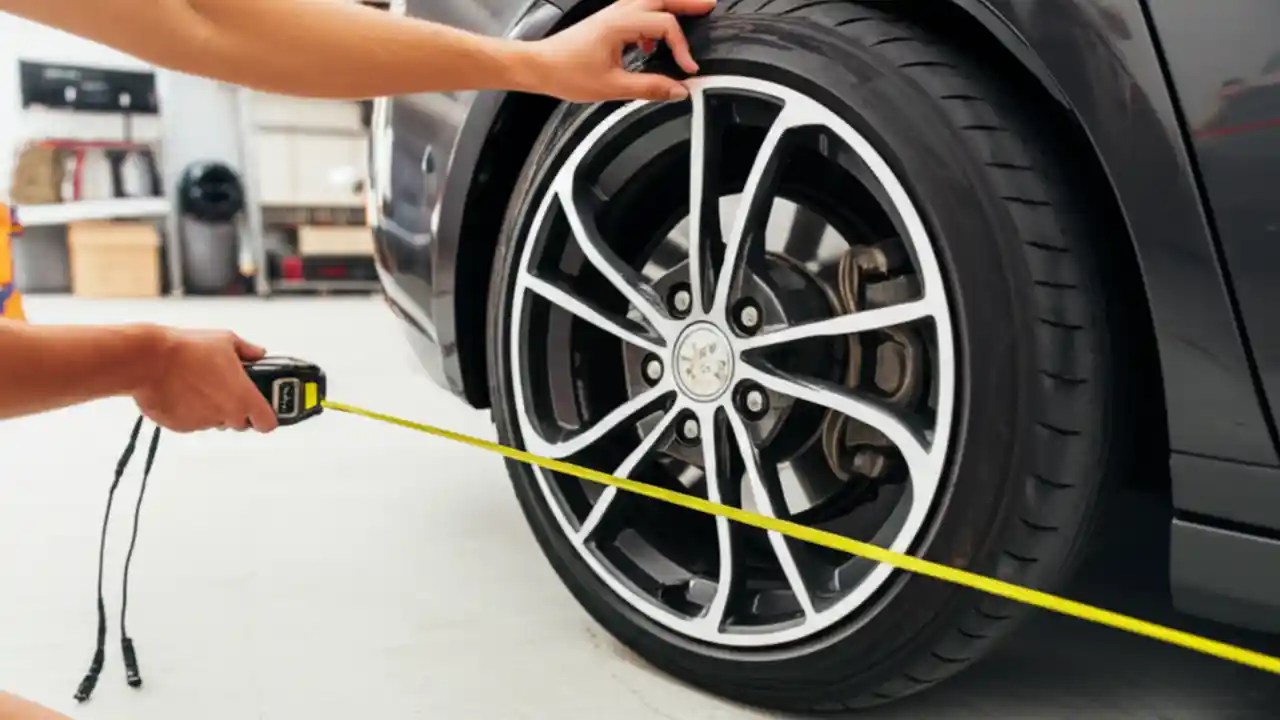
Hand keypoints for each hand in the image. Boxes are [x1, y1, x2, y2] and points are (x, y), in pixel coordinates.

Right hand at [132, 328, 278, 433]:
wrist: (148, 360)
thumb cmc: (187, 350)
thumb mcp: (226, 340)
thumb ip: (249, 350)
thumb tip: (258, 352)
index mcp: (243, 398)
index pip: (268, 424)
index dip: (267, 416)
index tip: (262, 408)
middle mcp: (225, 415)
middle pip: (241, 422)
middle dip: (237, 409)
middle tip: (226, 387)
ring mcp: (202, 423)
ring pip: (215, 421)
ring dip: (213, 408)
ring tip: (200, 383)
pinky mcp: (180, 427)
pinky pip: (192, 422)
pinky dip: (191, 410)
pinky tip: (183, 390)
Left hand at [524, 0, 714, 102]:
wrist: (538, 67)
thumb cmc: (566, 72)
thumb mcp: (611, 88)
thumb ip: (648, 88)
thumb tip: (677, 90)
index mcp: (620, 25)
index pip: (664, 25)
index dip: (682, 47)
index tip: (688, 68)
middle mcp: (617, 13)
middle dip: (687, 1)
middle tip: (708, 6)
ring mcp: (611, 15)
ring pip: (648, 1)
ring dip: (670, 7)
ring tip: (689, 15)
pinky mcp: (606, 22)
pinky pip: (636, 11)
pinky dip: (652, 20)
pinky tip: (651, 44)